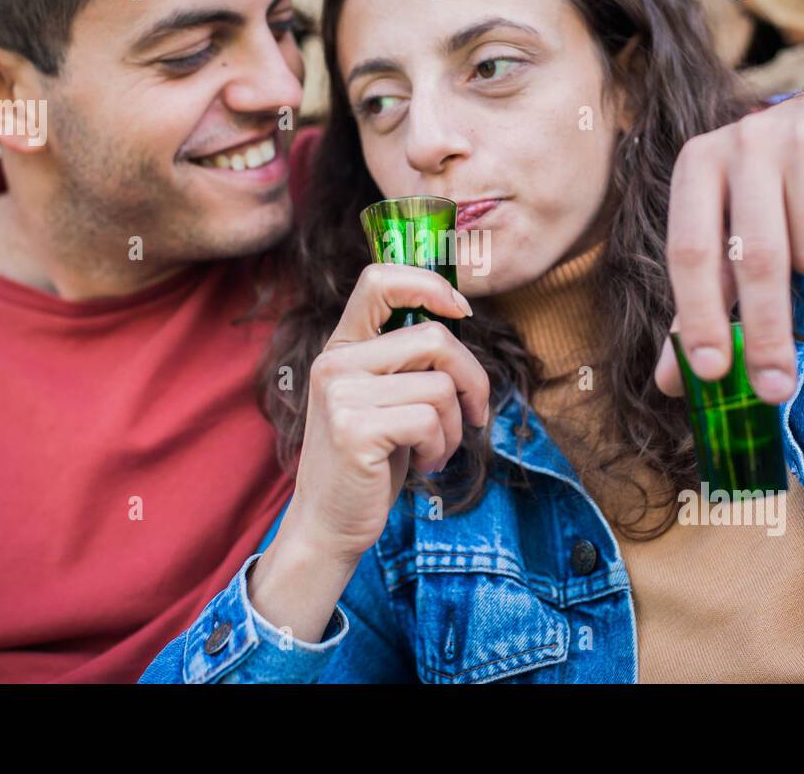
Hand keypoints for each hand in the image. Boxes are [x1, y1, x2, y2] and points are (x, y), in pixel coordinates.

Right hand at [249, 263, 488, 641]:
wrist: (328, 523)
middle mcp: (335, 362)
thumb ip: (407, 360)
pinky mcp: (353, 428)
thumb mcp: (384, 399)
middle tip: (475, 413)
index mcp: (342, 346)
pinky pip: (430, 419)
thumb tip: (459, 318)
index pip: (379, 279)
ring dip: (455, 424)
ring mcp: (340, 393)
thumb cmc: (369, 461)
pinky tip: (425, 463)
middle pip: (433, 337)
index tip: (461, 312)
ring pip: (439, 385)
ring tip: (438, 448)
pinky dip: (442, 446)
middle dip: (471, 378)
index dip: (429, 284)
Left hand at [655, 74, 803, 404]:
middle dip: (767, 333)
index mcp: (698, 165)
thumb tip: (671, 383)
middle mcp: (747, 141)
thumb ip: (700, 303)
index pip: (691, 252)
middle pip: (757, 259)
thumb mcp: (726, 232)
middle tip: (775, 390)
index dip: (699, 316)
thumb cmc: (771, 193)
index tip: (711, 375)